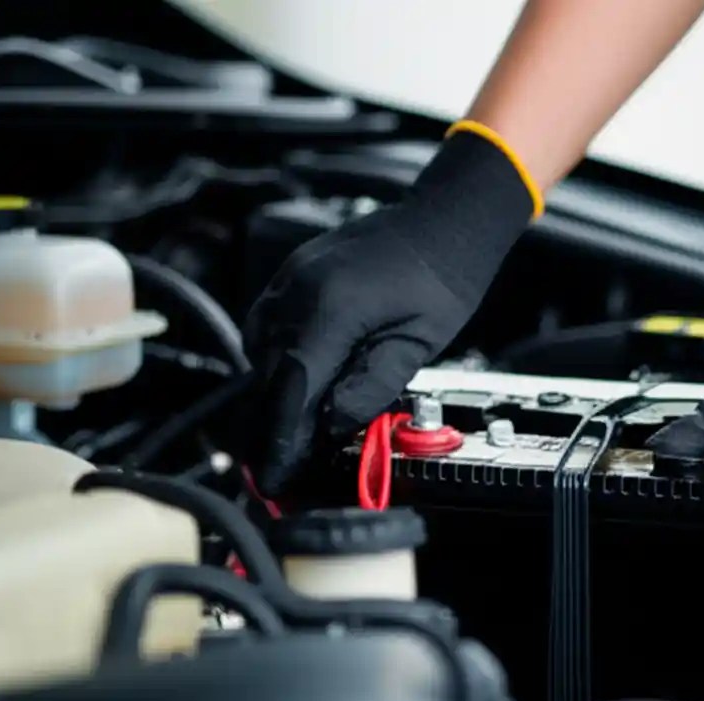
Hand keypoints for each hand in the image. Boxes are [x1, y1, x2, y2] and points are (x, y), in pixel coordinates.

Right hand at [242, 127, 535, 495]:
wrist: (442, 220)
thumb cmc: (441, 279)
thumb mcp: (417, 344)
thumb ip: (370, 387)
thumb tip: (330, 425)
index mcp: (330, 311)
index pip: (290, 392)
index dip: (280, 441)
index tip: (275, 476)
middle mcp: (296, 294)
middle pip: (268, 379)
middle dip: (273, 429)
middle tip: (283, 472)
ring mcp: (287, 282)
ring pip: (262, 357)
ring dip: (274, 397)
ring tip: (294, 436)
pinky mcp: (288, 278)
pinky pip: (266, 331)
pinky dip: (278, 364)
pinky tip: (301, 384)